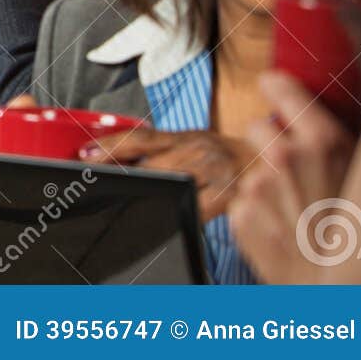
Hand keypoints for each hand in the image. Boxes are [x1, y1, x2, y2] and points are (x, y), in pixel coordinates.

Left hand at [79, 126, 254, 220]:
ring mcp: (218, 175)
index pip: (140, 138)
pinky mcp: (233, 198)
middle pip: (151, 168)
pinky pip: (196, 214)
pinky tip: (162, 223)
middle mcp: (202, 151)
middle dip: (122, 179)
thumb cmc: (228, 156)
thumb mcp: (194, 142)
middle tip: (95, 187)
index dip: (110, 146)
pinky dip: (177, 217)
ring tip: (121, 206)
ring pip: (171, 190)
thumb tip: (111, 158)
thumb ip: (160, 150)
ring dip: (145, 200)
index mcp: (187, 137)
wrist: (276, 163)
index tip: (84, 156)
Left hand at [228, 71, 358, 283]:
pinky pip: (244, 200)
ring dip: (267, 181)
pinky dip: (257, 211)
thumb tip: (316, 119)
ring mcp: (257, 187)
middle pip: (257, 126)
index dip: (276, 87)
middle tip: (293, 167)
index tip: (272, 87)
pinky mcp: (240, 214)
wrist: (347, 292)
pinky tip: (284, 227)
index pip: (279, 86)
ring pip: (252, 167)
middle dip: (271, 141)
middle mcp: (284, 158)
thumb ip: (331, 140)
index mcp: (322, 142)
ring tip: (298, 208)